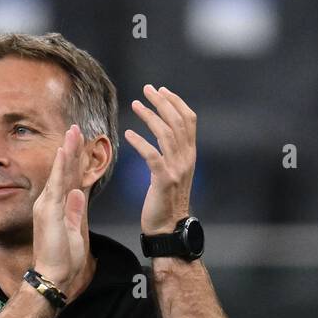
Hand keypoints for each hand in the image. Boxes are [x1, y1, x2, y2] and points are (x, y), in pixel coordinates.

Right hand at [31, 123, 88, 298]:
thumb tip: (79, 194)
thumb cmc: (62, 259)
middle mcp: (48, 203)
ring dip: (67, 151)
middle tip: (76, 128)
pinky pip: (56, 184)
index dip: (72, 160)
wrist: (53, 276)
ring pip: (59, 172)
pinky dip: (60, 167)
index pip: (66, 179)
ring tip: (73, 131)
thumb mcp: (73, 231)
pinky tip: (63, 151)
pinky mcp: (49, 211)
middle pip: (62, 171)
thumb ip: (74, 211)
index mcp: (55, 208)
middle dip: (70, 148)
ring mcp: (47, 206)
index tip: (78, 143)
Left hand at [125, 84, 195, 234]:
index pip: (189, 119)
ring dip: (149, 116)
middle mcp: (187, 158)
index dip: (176, 102)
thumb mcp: (174, 172)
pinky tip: (128, 134)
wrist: (169, 229)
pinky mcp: (164, 180)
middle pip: (177, 121)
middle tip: (146, 89)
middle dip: (162, 101)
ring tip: (135, 105)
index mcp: (190, 154)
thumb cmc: (166, 201)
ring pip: (165, 134)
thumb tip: (163, 134)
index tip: (161, 90)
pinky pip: (152, 155)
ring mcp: (177, 169)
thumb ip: (172, 153)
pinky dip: (140, 142)